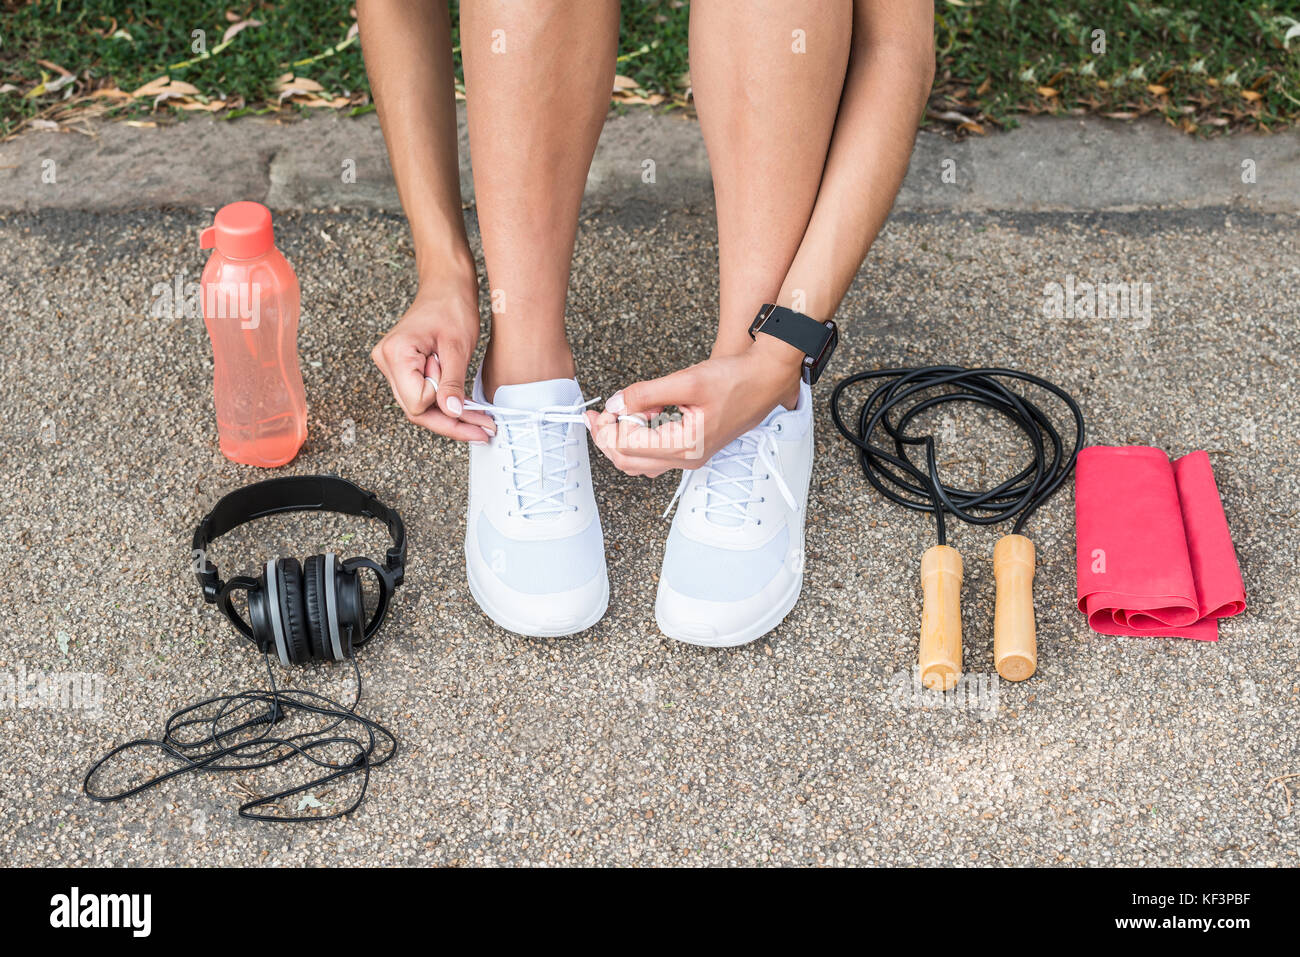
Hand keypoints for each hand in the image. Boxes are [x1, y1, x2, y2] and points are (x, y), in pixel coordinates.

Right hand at [371, 278, 494, 441]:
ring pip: (420, 406)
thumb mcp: (458, 347)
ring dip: (451, 416)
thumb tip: (453, 413)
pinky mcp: (403, 368)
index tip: (470, 402)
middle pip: (417, 409)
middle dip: (452, 423)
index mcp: (396, 354)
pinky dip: (445, 403)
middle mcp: (387, 362)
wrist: (447, 285)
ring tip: (481, 422)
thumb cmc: (452, 306)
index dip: (444, 404)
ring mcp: (392, 366)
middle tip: (484, 431)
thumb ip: (452, 383)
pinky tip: (468, 410)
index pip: (418, 402)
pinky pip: (422, 394)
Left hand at [585, 336, 803, 476]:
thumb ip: (647, 394)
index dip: (607, 428)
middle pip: (627, 462)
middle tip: (599, 413)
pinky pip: (653, 455)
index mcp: (685, 446)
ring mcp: (689, 457)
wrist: (765, 379)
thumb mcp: (687, 381)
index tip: (600, 407)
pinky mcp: (691, 449)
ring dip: (622, 440)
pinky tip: (644, 414)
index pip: (627, 448)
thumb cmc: (735, 380)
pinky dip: (639, 438)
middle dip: (607, 438)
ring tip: (624, 411)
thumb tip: (615, 404)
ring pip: (639, 462)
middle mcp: (686, 459)